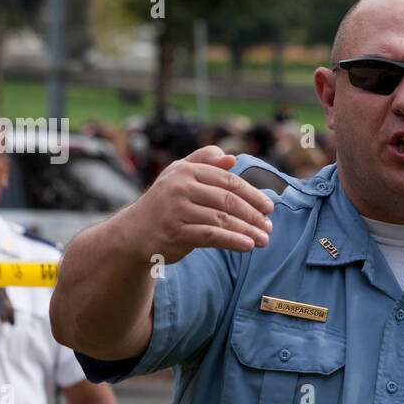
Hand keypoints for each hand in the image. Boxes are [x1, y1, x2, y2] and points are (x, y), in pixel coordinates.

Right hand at [119, 145, 274, 264]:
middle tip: (269, 226)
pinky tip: (248, 246)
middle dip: (253, 214)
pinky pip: (212, 236)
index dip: (252, 194)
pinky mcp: (176, 232)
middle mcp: (180, 187)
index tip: (269, 206)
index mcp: (186, 170)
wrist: (134, 232)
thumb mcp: (179, 176)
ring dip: (248, 230)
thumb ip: (203, 162)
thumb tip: (230, 157)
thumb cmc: (163, 203)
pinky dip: (233, 241)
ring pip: (222, 219)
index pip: (228, 180)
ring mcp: (177, 210)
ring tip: (264, 239)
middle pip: (228, 200)